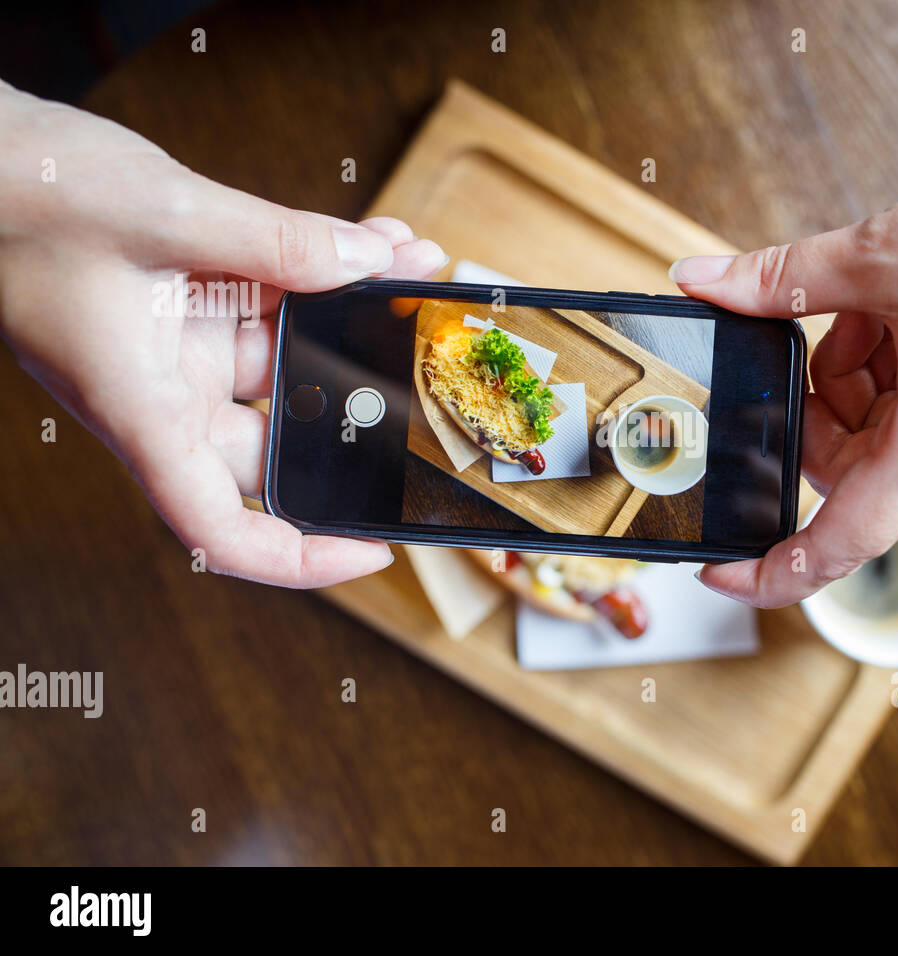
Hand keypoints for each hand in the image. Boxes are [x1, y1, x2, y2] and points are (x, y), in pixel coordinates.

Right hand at [0, 83, 447, 586]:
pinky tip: (370, 242)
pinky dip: (319, 273)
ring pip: (287, 359)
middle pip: (278, 438)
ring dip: (350, 314)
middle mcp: (164, 392)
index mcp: (144, 409)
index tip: (371, 550)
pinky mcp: (183, 303)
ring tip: (407, 263)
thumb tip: (364, 262)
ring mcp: (176, 348)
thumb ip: (278, 242)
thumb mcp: (165, 213)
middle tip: (421, 357)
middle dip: (358, 396)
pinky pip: (269, 304)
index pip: (221, 529)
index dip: (299, 559)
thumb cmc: (17, 194)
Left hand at [672, 115, 897, 607]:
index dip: (772, 570)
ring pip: (891, 440)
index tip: (723, 574)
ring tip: (881, 304)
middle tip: (828, 332)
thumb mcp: (880, 251)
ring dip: (864, 379)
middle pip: (856, 471)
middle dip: (822, 405)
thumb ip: (777, 281)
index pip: (839, 541)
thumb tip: (705, 283)